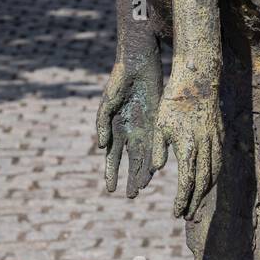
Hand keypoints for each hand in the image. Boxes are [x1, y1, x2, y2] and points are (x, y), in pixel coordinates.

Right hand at [97, 59, 160, 198]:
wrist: (138, 64)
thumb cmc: (118, 82)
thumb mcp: (107, 103)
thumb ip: (102, 125)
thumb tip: (101, 147)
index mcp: (115, 129)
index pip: (112, 157)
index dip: (111, 173)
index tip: (111, 189)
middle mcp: (129, 132)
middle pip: (130, 161)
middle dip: (130, 178)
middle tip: (132, 196)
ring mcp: (144, 128)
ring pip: (144, 156)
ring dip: (143, 172)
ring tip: (143, 187)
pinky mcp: (157, 121)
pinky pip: (157, 144)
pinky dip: (155, 157)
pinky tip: (156, 170)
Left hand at [150, 68, 222, 219]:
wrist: (197, 81)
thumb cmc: (173, 102)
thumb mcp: (159, 125)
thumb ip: (158, 149)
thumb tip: (156, 169)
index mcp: (188, 149)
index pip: (187, 183)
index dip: (182, 201)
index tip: (176, 213)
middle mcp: (205, 148)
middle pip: (202, 184)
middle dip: (194, 202)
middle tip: (187, 216)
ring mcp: (215, 142)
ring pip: (213, 174)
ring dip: (205, 192)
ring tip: (197, 202)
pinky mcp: (219, 135)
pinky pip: (219, 161)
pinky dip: (213, 176)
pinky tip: (208, 180)